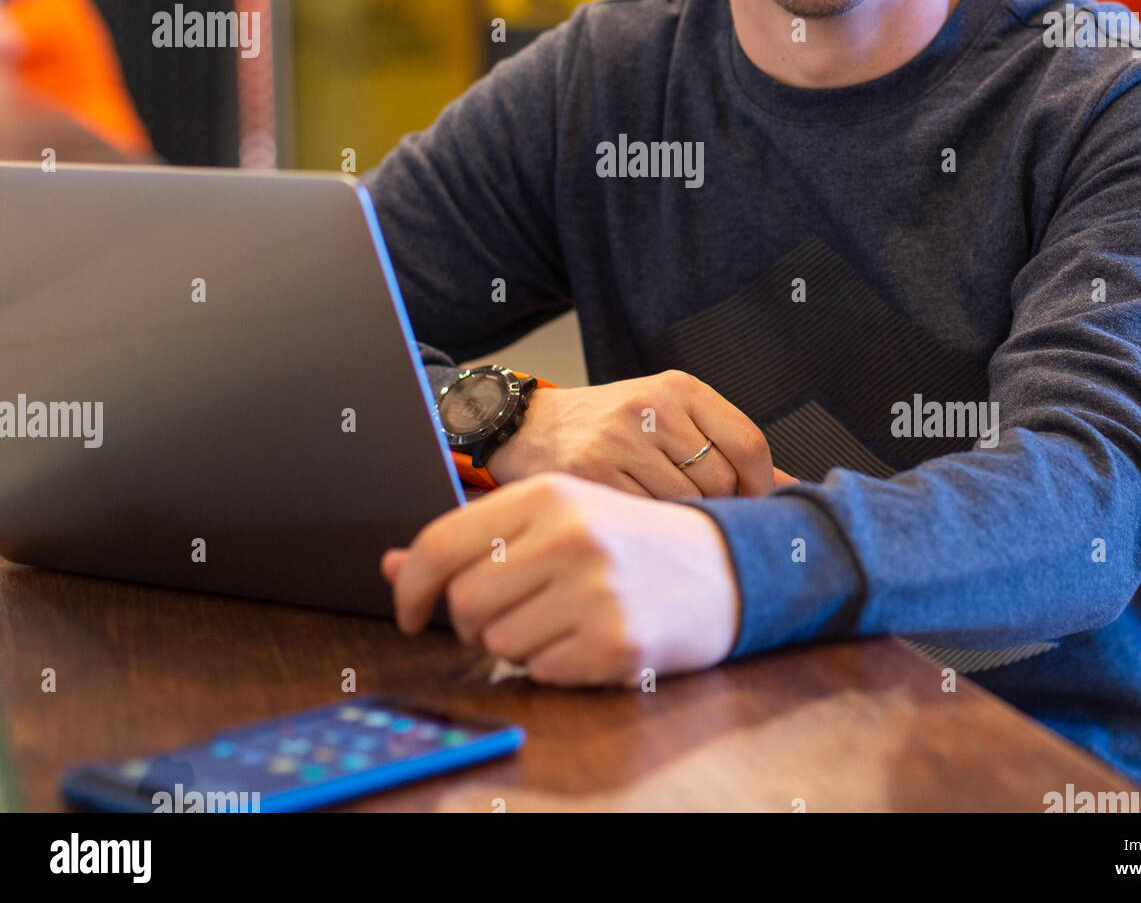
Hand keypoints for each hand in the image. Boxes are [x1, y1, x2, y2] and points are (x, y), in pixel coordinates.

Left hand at [382, 473, 741, 684]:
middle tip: (516, 610)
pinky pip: (542, 671)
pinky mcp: (617, 641)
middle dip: (476, 620)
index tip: (410, 611)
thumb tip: (388, 566)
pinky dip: (555, 664)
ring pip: (499, 642)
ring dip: (518, 642)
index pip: (441, 542)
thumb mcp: (556, 518)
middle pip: (464, 602)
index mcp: (548, 493)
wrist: (727, 564)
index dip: (409, 585)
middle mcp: (570, 534)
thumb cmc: (629, 539)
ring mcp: (596, 588)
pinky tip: (590, 636)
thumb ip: (474, 539)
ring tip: (563, 617)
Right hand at [486, 369, 786, 497]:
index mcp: (680, 388)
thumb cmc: (611, 429)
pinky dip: (646, 525)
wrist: (529, 428)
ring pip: (685, 504)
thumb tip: (794, 488)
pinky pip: (646, 517)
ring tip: (657, 511)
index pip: (749, 442)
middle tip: (692, 512)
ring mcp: (620, 439)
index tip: (749, 503)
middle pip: (721, 480)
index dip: (760, 485)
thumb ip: (728, 448)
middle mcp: (652, 406)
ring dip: (678, 520)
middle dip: (716, 506)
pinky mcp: (591, 473)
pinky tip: (631, 516)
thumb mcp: (670, 419)